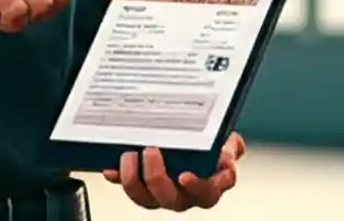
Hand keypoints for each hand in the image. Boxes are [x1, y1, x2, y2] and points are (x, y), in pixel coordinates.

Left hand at [102, 133, 246, 210]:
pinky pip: (127, 188)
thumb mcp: (227, 144)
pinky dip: (117, 178)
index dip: (196, 187)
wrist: (199, 148)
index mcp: (209, 186)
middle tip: (151, 151)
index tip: (185, 175)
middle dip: (156, 177)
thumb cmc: (213, 148)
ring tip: (129, 156)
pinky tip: (110, 167)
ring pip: (145, 199)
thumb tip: (230, 146)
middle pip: (170, 198)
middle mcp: (185, 195)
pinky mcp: (143, 188)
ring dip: (133, 180)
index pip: (207, 193)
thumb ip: (232, 146)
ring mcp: (162, 194)